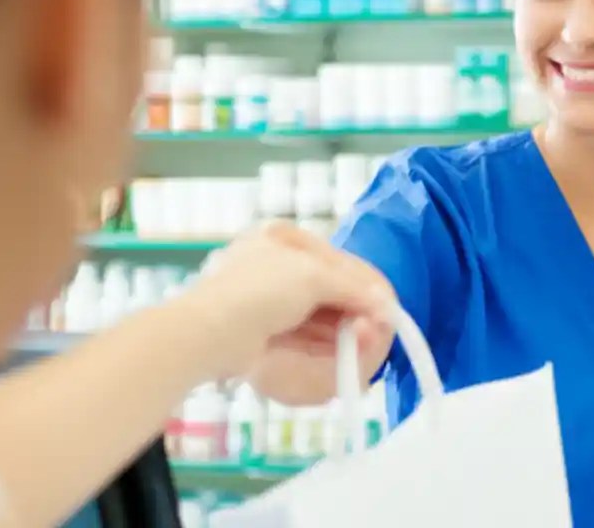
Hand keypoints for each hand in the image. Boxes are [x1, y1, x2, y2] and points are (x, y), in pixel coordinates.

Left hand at [173, 221, 394, 377]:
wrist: (206, 334)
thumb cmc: (258, 292)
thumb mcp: (313, 277)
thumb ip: (354, 288)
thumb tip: (386, 306)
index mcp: (286, 239)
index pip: (342, 261)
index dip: (368, 287)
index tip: (387, 312)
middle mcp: (278, 266)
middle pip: (334, 292)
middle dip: (358, 313)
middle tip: (375, 333)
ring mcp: (270, 301)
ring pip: (323, 318)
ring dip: (346, 333)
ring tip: (364, 344)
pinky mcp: (266, 332)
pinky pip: (307, 337)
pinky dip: (326, 346)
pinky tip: (343, 354)